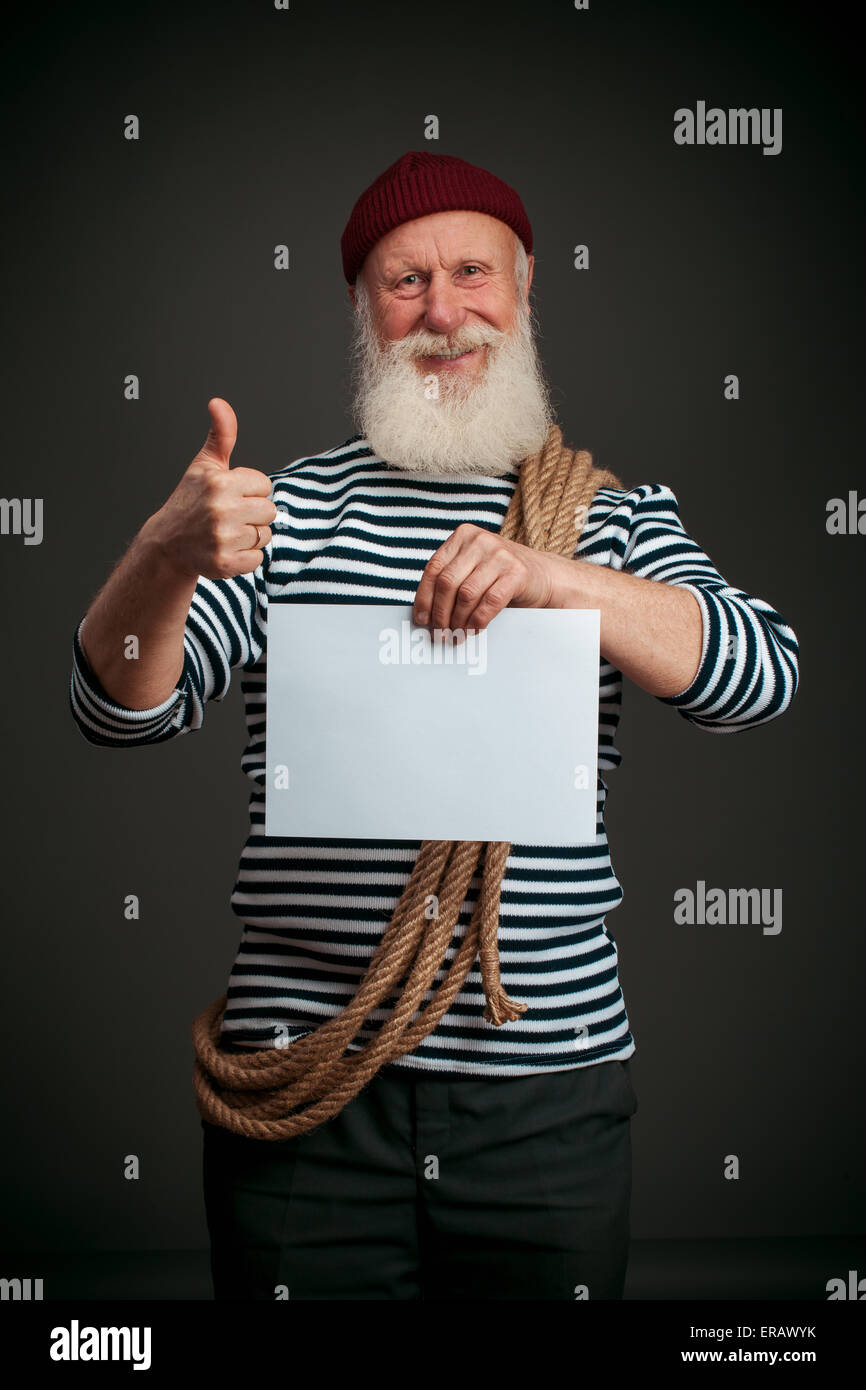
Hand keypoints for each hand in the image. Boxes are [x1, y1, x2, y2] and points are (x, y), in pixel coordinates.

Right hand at [144, 398, 277, 580]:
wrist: (167, 543)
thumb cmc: (190, 501)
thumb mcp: (204, 465)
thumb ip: (221, 434)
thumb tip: (218, 403)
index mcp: (220, 483)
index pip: (264, 485)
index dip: (250, 490)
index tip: (231, 495)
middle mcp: (221, 510)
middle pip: (269, 510)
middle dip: (254, 513)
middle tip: (230, 515)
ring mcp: (223, 538)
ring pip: (265, 535)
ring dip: (250, 535)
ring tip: (227, 532)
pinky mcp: (225, 563)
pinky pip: (258, 558)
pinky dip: (246, 557)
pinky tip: (227, 549)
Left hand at [412, 523, 560, 636]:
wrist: (544, 576)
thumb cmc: (501, 576)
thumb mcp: (473, 569)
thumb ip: (451, 581)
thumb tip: (424, 613)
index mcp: (464, 535)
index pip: (434, 568)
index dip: (424, 597)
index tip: (421, 619)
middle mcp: (480, 540)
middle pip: (447, 582)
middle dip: (440, 613)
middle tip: (440, 633)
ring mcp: (500, 554)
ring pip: (466, 594)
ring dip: (458, 621)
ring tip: (457, 635)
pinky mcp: (517, 572)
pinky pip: (489, 603)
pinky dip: (477, 621)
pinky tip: (474, 631)